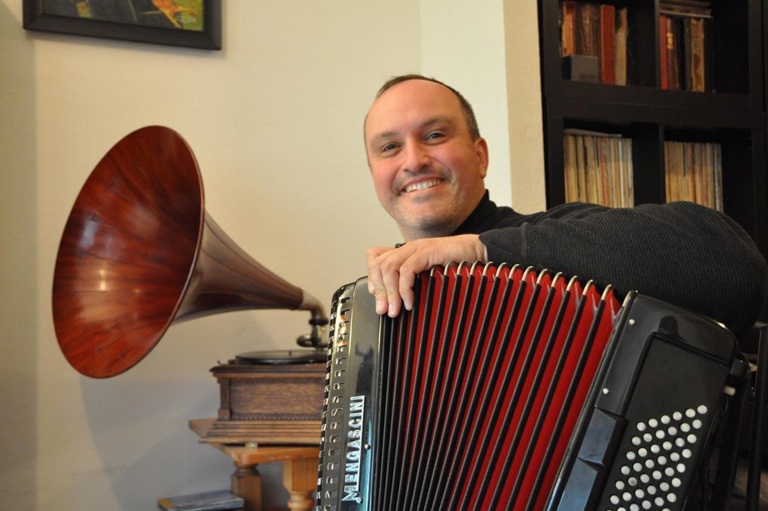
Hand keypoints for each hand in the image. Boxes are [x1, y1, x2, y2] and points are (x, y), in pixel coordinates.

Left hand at [365, 234, 487, 316]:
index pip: (375, 260)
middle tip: (385, 310)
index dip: (372, 279)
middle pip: (378, 265)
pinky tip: (410, 302)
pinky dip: (405, 288)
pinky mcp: (428, 251)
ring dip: (390, 293)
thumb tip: (397, 304)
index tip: (379, 300)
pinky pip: (407, 269)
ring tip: (396, 310)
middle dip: (379, 291)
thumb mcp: (429, 277)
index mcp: (406, 252)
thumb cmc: (456, 265)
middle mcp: (408, 248)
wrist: (479, 252)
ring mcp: (417, 248)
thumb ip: (414, 283)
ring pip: (389, 267)